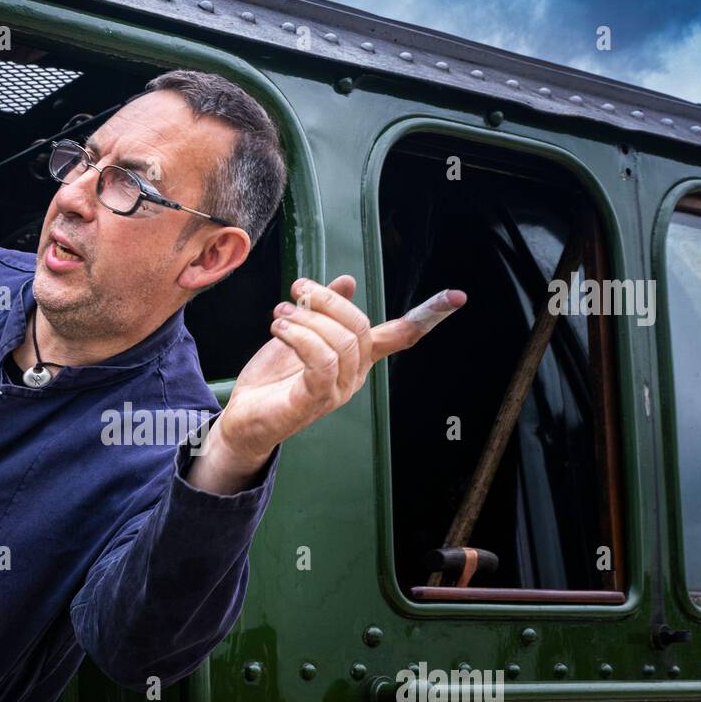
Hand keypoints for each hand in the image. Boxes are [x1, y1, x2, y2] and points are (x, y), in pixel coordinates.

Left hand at [195, 275, 466, 483]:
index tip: (457, 297)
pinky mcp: (315, 401)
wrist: (242, 420)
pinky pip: (322, 361)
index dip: (429, 316)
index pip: (399, 336)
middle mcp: (354, 376)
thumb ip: (323, 311)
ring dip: (307, 318)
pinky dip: (300, 336)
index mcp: (357, 359)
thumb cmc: (272, 380)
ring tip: (280, 314)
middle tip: (297, 288)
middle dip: (329, 300)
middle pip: (362, 326)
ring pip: (342, 341)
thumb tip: (348, 281)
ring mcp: (338, 391)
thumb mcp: (298, 334)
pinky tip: (280, 328)